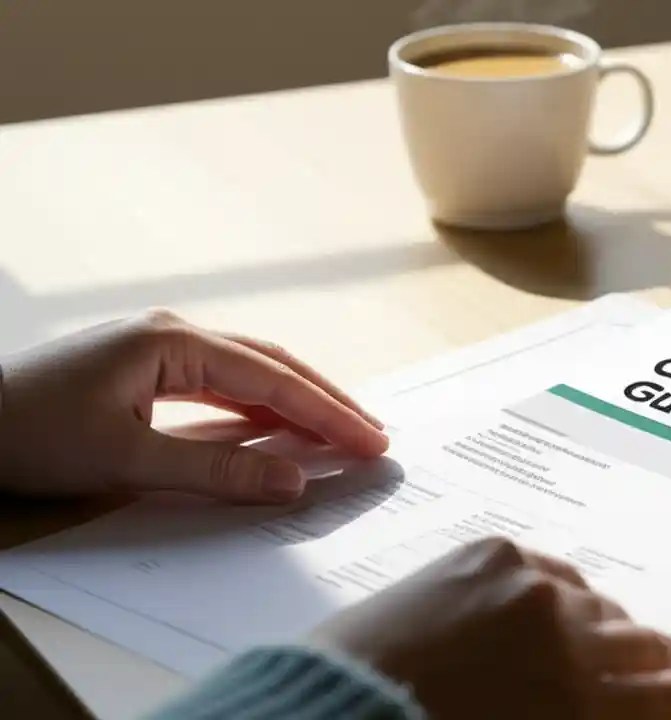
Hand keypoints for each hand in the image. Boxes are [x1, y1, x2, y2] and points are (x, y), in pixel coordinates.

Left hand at [0, 309, 387, 502]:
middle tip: (375, 436)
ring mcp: (159, 349)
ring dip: (298, 401)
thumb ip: (216, 471)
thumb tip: (294, 482)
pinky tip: (279, 425)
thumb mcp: (126, 459)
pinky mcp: (145, 370)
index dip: (327, 413)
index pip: (272, 379)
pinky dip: (260, 406)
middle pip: (272, 364)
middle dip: (327, 400)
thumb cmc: (28, 434)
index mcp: (174, 342)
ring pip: (250, 372)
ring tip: (342, 430)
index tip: (372, 443)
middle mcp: (174, 334)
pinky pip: (221, 384)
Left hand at [311, 538, 670, 719]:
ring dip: (618, 631)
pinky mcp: (487, 552)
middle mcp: (566, 632)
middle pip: (648, 645)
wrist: (324, 712)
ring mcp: (527, 584)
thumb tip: (646, 708)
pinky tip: (568, 611)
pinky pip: (554, 571)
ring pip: (603, 605)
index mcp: (579, 700)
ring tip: (634, 643)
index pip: (670, 696)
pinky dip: (564, 596)